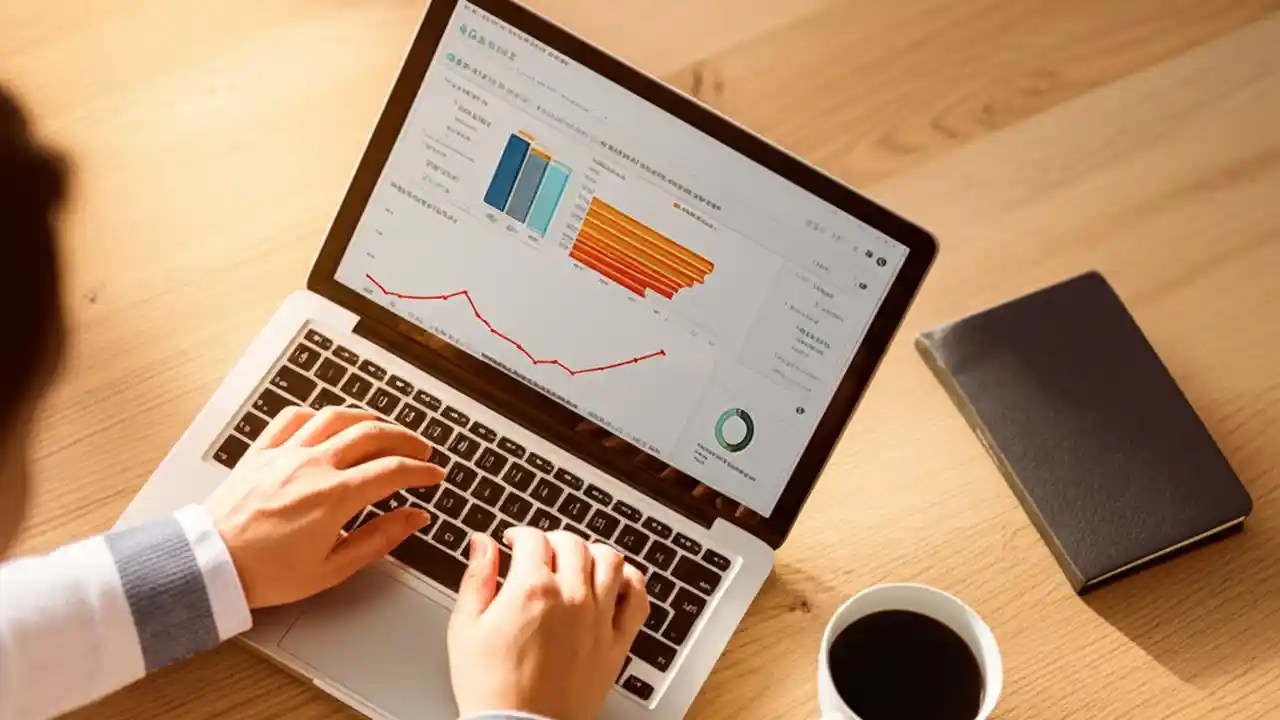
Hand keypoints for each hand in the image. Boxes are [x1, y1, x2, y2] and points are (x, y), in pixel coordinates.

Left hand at [204, 406, 443, 607]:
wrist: (208, 565)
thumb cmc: (265, 573)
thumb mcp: (332, 568)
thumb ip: (380, 538)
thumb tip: (413, 518)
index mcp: (335, 496)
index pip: (393, 470)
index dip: (421, 470)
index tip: (434, 474)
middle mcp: (313, 465)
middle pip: (373, 434)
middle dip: (406, 438)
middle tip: (421, 448)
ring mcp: (286, 453)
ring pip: (337, 417)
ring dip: (369, 418)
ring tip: (384, 427)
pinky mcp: (261, 452)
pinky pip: (293, 418)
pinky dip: (318, 414)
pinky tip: (328, 421)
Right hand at [448, 527, 648, 719]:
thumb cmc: (491, 687)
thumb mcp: (465, 628)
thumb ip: (476, 578)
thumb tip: (481, 544)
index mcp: (531, 590)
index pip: (534, 538)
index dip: (520, 534)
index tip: (514, 542)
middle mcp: (571, 598)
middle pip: (573, 543)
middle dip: (553, 540)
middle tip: (542, 551)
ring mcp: (598, 619)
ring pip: (610, 560)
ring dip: (592, 552)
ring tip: (578, 561)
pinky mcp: (616, 642)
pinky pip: (637, 598)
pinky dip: (630, 581)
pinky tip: (616, 582)